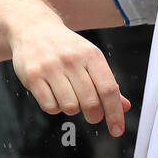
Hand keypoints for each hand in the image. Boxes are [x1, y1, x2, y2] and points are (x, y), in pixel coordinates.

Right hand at [11, 12, 131, 135]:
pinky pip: (50, 106)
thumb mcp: (90, 58)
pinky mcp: (33, 76)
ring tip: (68, 95)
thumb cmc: (65, 46)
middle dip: (94, 115)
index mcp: (91, 54)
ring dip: (72, 109)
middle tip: (92, 115)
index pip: (109, 89)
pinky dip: (55, 107)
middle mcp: (71, 60)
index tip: (117, 130)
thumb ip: (106, 82)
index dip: (115, 113)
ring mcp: (51, 67)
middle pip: (90, 102)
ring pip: (70, 107)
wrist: (33, 28)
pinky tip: (53, 94)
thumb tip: (124, 106)